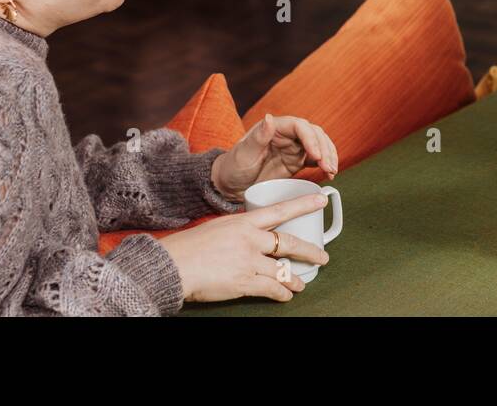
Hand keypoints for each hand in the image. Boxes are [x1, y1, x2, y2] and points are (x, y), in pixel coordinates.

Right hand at [160, 194, 329, 302]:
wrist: (174, 264)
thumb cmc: (190, 246)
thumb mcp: (218, 227)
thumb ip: (239, 230)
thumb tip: (252, 235)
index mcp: (244, 222)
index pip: (280, 210)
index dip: (303, 204)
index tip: (321, 200)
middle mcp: (251, 239)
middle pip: (289, 243)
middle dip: (310, 252)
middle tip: (322, 257)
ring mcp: (249, 260)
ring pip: (283, 270)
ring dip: (295, 279)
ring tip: (301, 284)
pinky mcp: (245, 281)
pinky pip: (272, 288)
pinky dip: (282, 293)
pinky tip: (286, 295)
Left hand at [212, 113, 338, 198]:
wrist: (231, 185)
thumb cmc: (233, 167)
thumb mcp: (243, 153)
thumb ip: (258, 137)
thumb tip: (269, 118)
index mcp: (273, 127)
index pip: (299, 126)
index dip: (310, 138)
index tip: (316, 155)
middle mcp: (286, 134)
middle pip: (314, 134)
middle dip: (324, 148)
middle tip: (328, 166)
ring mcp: (293, 148)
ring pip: (319, 145)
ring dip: (329, 156)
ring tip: (332, 171)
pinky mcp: (297, 161)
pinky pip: (316, 159)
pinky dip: (325, 164)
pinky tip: (331, 173)